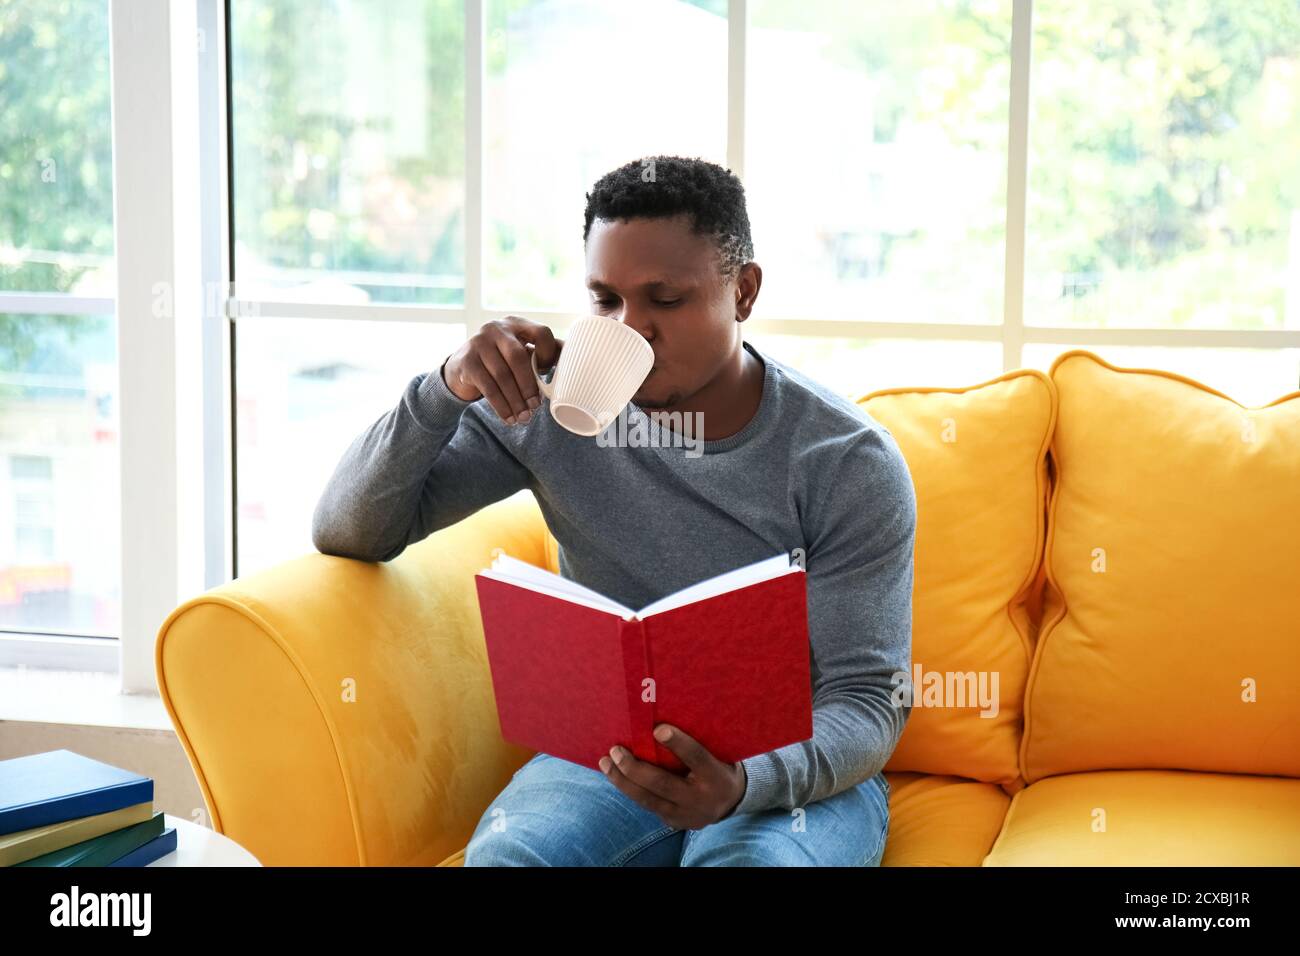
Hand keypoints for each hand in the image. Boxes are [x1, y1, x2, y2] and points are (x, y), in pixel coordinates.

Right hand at [440, 316, 563, 424]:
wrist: (461, 368)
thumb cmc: (501, 361)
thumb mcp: (521, 352)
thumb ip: (543, 354)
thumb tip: (576, 360)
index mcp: (516, 323)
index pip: (541, 333)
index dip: (549, 353)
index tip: (548, 372)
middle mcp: (496, 328)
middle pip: (518, 357)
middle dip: (529, 386)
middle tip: (536, 407)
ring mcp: (478, 343)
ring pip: (502, 376)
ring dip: (515, 401)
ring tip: (524, 418)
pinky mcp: (467, 361)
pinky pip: (488, 387)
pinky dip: (501, 406)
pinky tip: (508, 418)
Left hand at [598, 724, 746, 829]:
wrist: (732, 801)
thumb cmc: (718, 763)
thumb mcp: (717, 751)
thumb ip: (697, 740)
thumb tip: (660, 719)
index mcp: (716, 776)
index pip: (696, 757)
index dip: (677, 743)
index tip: (657, 729)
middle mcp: (701, 799)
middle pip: (662, 784)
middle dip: (634, 768)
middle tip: (615, 750)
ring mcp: (686, 815)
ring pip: (647, 799)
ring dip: (622, 780)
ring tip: (606, 763)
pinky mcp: (673, 822)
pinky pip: (647, 805)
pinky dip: (629, 789)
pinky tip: (615, 775)